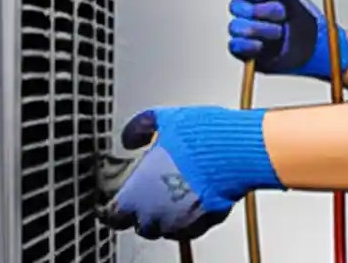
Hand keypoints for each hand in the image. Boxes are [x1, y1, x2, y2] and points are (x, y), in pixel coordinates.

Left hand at [99, 106, 281, 240]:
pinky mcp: (204, 223)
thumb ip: (139, 128)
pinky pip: (187, 228)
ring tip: (168, 194)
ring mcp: (180, 222)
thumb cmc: (202, 138)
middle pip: (139, 224)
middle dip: (139, 211)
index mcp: (137, 193)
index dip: (110, 208)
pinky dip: (184, 218)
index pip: (112, 215)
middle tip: (144, 193)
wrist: (237, 151)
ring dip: (162, 216)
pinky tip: (189, 198)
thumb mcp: (163, 118)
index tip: (112, 202)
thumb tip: (130, 137)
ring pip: (163, 229)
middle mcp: (156, 214)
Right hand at [228, 0, 347, 79]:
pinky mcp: (246, 51)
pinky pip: (235, 45)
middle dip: (259, 10)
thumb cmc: (310, 26)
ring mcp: (248, 32)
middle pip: (236, 5)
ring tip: (279, 33)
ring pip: (235, 26)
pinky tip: (262, 45)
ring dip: (259, 29)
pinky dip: (248, 45)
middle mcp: (252, 13)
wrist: (316, 52)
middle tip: (281, 14)